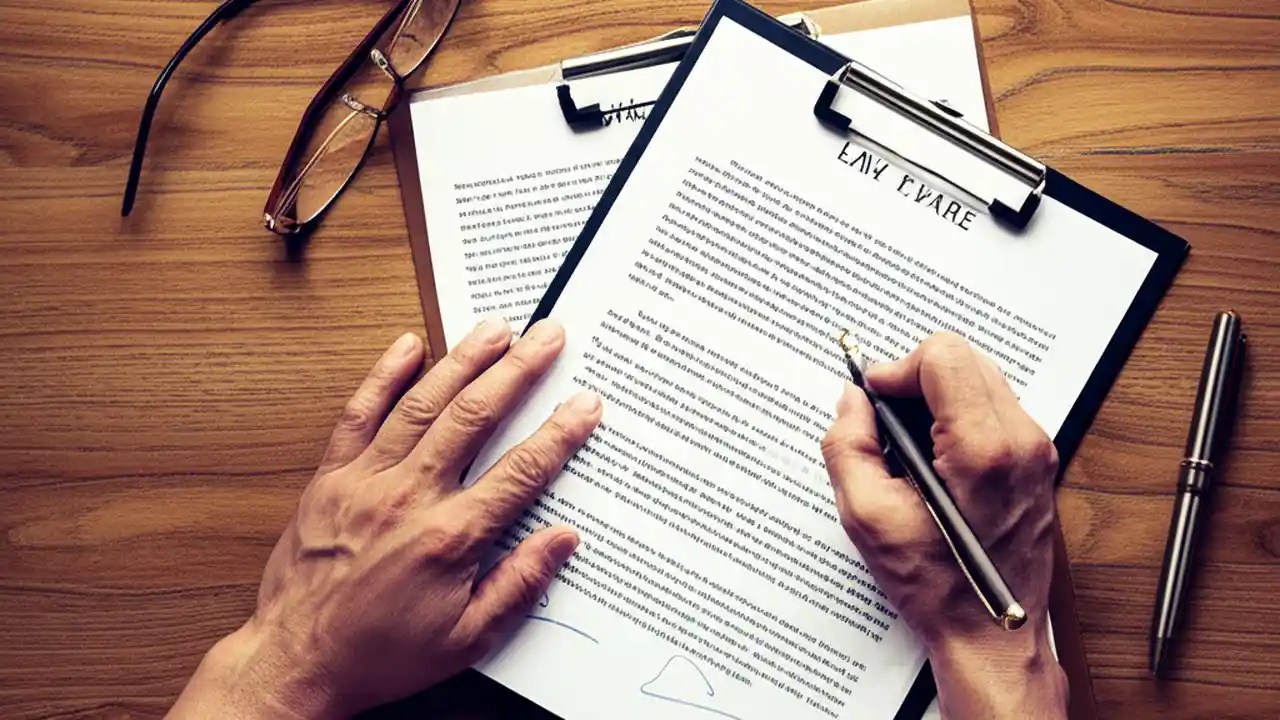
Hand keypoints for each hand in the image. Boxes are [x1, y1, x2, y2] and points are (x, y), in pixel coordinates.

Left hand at [169, 318, 601, 719]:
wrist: (298, 662)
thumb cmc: (382, 654)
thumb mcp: (467, 640)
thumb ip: (519, 585)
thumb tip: (563, 540)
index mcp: (450, 538)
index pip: (520, 471)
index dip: (559, 433)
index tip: (585, 404)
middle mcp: (409, 497)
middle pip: (475, 417)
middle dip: (518, 371)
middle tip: (548, 336)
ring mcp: (365, 480)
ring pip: (422, 404)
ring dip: (462, 360)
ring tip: (495, 328)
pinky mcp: (330, 478)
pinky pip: (358, 414)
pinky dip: (383, 376)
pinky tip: (408, 346)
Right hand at [822, 333, 1067, 718]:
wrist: (990, 635)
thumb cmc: (934, 586)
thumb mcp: (868, 518)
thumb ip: (849, 447)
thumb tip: (852, 401)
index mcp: (983, 449)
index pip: (943, 357)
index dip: (897, 369)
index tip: (873, 399)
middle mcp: (1021, 440)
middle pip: (964, 360)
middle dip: (915, 379)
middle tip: (885, 421)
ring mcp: (1036, 450)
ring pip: (979, 379)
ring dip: (935, 397)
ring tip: (906, 445)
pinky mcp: (1037, 462)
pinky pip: (992, 408)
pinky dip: (956, 416)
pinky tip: (931, 459)